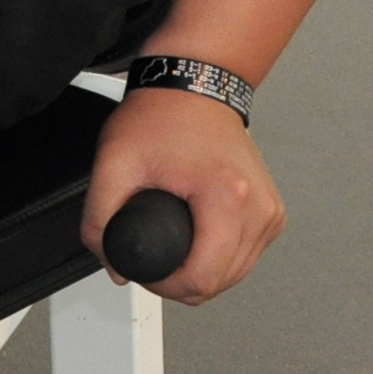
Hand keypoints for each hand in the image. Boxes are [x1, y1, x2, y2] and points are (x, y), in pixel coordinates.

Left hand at [83, 87, 283, 303]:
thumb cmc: (162, 116)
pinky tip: (198, 237)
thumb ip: (99, 220)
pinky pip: (246, 256)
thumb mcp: (114, 164)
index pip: (203, 279)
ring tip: (174, 242)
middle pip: (220, 283)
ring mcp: (270, 211)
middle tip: (152, 252)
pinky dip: (220, 255)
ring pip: (236, 274)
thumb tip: (115, 265)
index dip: (164, 286)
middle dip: (180, 280)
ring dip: (202, 271)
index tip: (144, 270)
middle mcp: (259, 208)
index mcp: (226, 197)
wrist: (195, 87)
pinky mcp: (273, 213)